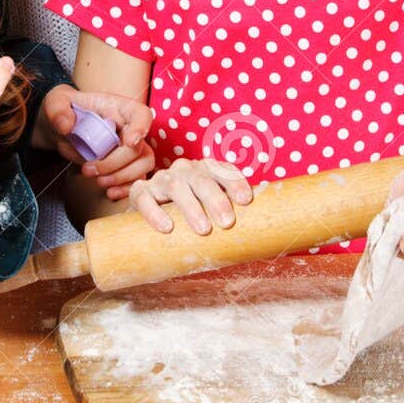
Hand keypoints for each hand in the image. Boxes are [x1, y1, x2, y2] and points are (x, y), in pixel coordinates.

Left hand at [38, 86, 155, 199]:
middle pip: (140, 148)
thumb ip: (58, 110)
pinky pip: (136, 180)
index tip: (129, 142)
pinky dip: (125, 189)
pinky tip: (109, 192)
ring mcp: (128, 148)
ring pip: (143, 165)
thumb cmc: (63, 111)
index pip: (141, 114)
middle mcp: (127, 128)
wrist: (60, 131)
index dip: (141, 127)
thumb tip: (66, 125)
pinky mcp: (123, 166)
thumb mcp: (55, 103)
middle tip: (89, 169)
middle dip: (116, 163)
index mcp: (117, 108)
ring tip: (98, 181)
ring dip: (121, 178)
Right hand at [128, 156, 254, 234]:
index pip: (222, 170)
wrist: (152, 218)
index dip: (234, 182)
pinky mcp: (140, 192)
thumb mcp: (211, 211)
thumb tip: (262, 232)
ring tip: (203, 229)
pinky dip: (155, 211)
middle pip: (200, 177)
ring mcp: (161, 179)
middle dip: (215, 198)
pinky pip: (144, 197)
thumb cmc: (191, 216)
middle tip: (227, 222)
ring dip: (191, 206)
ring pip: (175, 185)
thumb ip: (231, 214)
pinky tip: (167, 227)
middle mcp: (184, 170)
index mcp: (205, 170)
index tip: (246, 200)